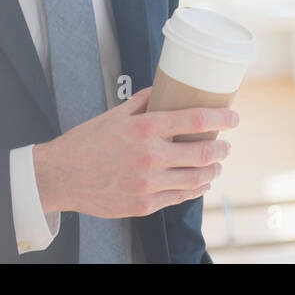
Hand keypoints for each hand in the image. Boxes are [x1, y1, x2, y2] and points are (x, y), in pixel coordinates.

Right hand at [33, 86, 237, 217]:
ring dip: (213, 171)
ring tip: (216, 166)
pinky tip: (199, 184)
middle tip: (226, 146)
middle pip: (204, 153)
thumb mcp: (116, 114)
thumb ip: (144, 101)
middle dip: (222, 149)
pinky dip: (194, 190)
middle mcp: (151, 156)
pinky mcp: (144, 205)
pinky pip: (179, 197)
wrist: (59, 176)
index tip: (234, 119)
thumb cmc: (87, 142)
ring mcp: (148, 184)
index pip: (197, 119)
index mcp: (146, 128)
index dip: (222, 118)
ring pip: (196, 179)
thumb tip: (166, 88)